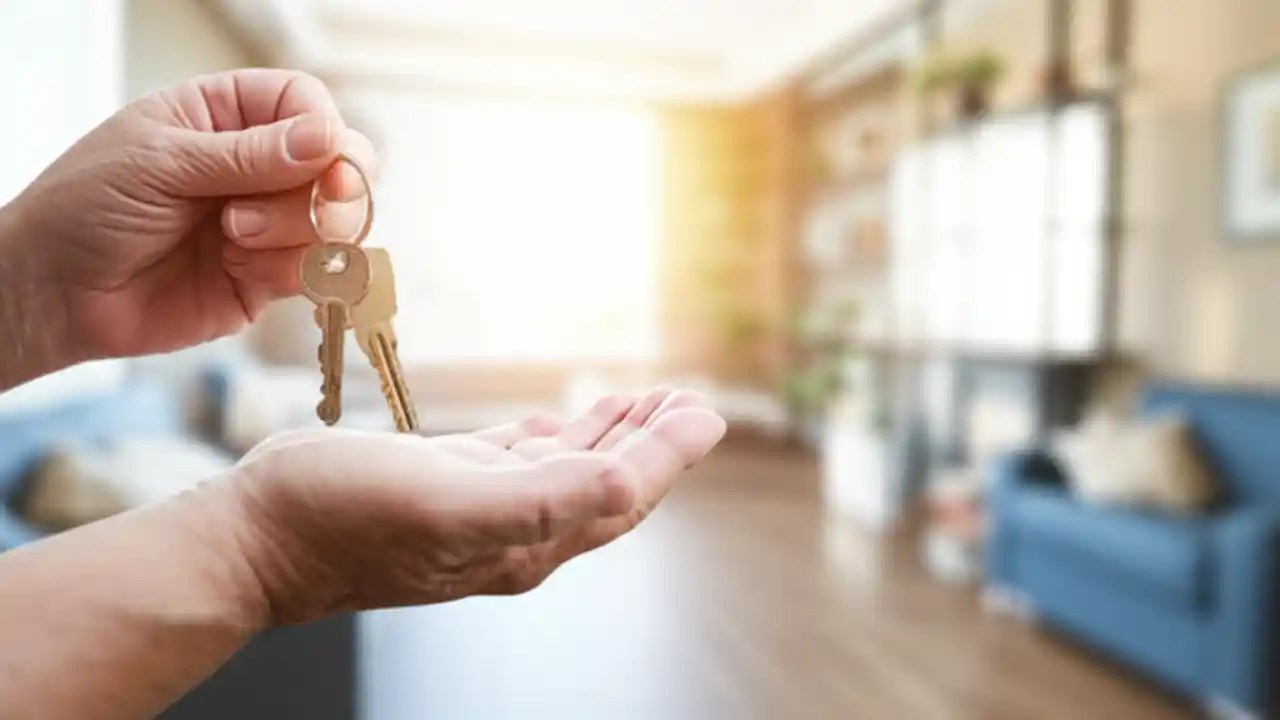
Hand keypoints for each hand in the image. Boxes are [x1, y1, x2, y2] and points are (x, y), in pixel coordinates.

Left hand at [0, 68, 372, 375]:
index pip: (307, 105)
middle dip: (329, 190)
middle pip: (341, 165)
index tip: (321, 159)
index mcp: (226, 116)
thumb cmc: (86, 208)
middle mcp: (256, 168)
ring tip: (236, 238)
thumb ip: (250, 155)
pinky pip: (315, 273)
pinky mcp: (267, 279)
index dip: (325, 130)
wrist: (53, 293)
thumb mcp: (162, 163)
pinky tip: (240, 268)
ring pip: (338, 224)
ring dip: (298, 231)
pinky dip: (291, 272)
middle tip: (299, 205)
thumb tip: (331, 138)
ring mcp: (269, 225)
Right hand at [223, 388, 725, 624]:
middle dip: (651, 441)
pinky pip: (520, 458)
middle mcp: (514, 528)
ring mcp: (480, 506)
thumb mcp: (447, 503)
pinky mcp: (445, 484)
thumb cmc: (342, 520)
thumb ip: (541, 499)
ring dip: (609, 433)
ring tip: (645, 400)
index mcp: (529, 537)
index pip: (622, 493)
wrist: (259, 537)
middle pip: (607, 482)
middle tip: (686, 399)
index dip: (669, 454)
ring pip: (567, 467)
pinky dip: (554, 435)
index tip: (704, 410)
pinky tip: (567, 418)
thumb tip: (627, 488)